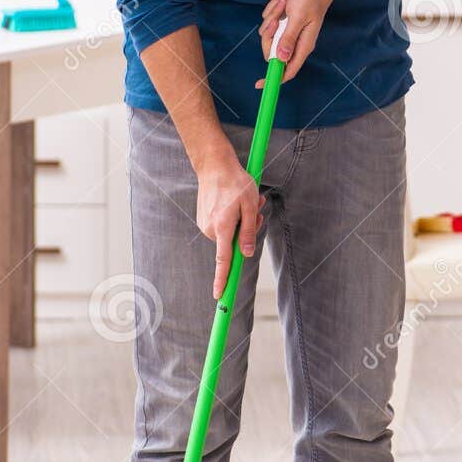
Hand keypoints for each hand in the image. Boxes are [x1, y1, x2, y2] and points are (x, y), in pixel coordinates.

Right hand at [195, 148, 265, 299]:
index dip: (222, 280)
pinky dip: (232, 218)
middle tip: (257, 209)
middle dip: (248, 231)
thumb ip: (249, 231)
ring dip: (242, 223)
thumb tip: (246, 253)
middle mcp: (211, 229)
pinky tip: (234, 201)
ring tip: (246, 201)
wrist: (214, 165)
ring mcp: (205, 224)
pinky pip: (222, 227)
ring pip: (229, 235)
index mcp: (223, 228)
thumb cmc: (236, 183)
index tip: (219, 296)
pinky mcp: (204, 219)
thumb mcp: (250, 206)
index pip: (223, 261)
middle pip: (234, 244)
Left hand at [255, 0, 341, 87]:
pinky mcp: (283, 23)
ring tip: (283, 4)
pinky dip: (272, 11)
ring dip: (272, 18)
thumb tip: (281, 58)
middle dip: (269, 35)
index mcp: (302, 46)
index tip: (259, 84)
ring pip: (268, 35)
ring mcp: (288, 32)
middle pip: (271, 51)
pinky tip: (283, 1)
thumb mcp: (298, 18)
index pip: (288, 70)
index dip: (274, 79)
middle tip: (276, 19)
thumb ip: (289, 38)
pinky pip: (269, 22)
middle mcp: (295, 42)